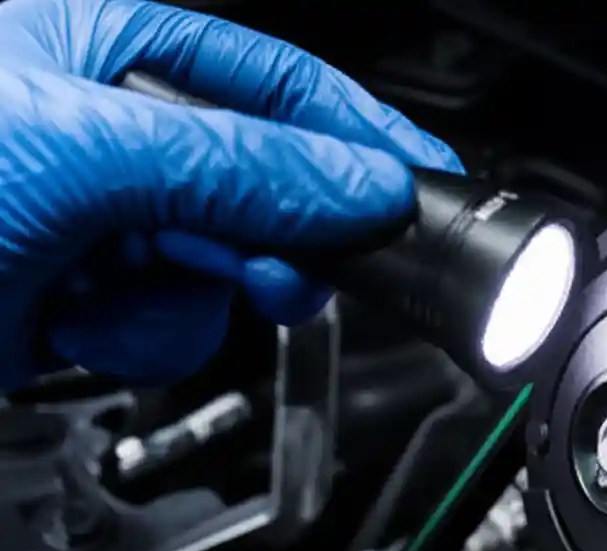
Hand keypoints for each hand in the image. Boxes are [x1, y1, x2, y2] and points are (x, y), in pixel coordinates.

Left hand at [0, 0, 463, 391]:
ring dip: (184, 293)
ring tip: (121, 288)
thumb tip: (359, 185)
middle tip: (300, 269)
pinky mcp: (71, 296)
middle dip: (273, 233)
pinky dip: (131, 334)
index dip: (354, 131)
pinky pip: (161, 319)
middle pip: (255, 179)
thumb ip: (242, 168)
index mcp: (101, 43)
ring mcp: (90, 217)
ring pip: (215, 266)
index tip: (420, 180)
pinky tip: (69, 320)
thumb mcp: (84, 150)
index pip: (272, 79)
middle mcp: (104, 126)